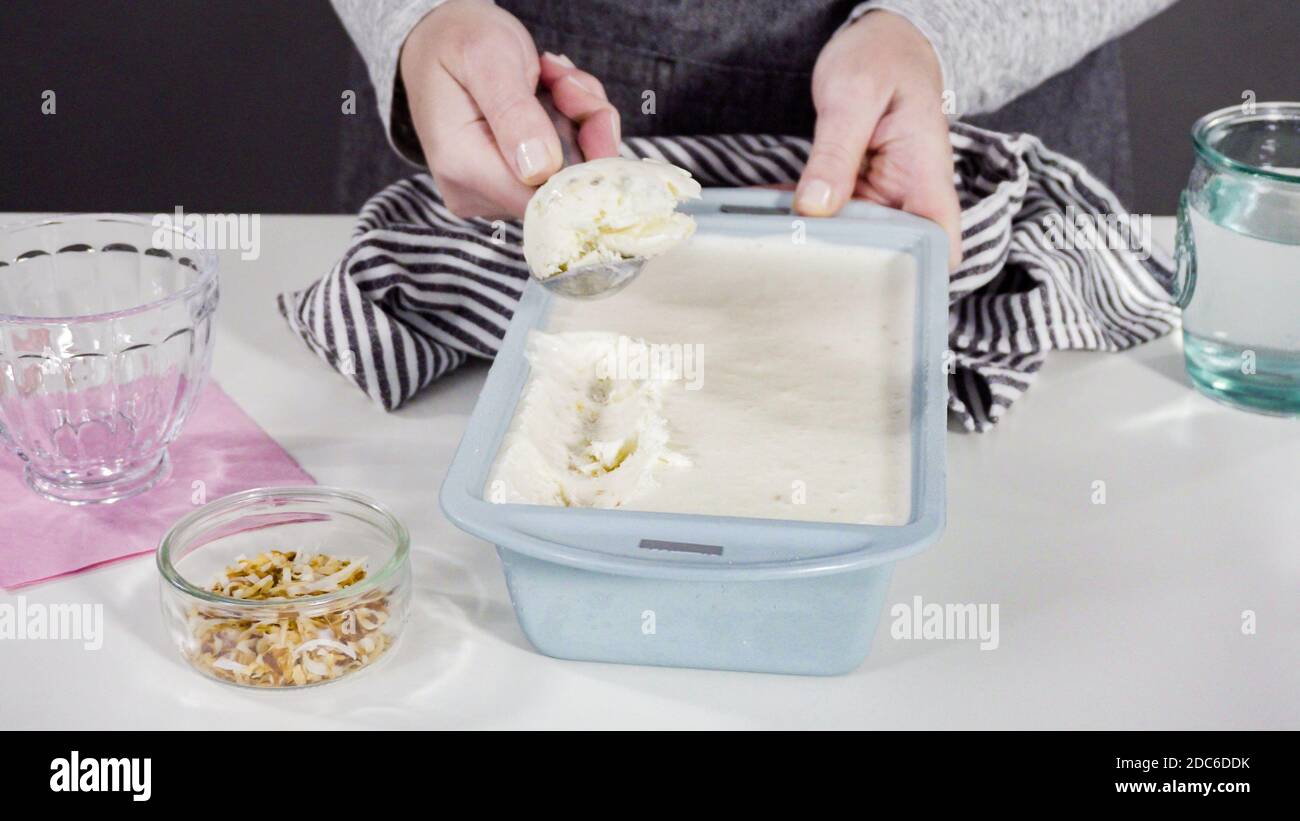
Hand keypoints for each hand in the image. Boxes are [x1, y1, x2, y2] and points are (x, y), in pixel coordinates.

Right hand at [399, 0, 620, 217]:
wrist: (440, 42)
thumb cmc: (460, 41)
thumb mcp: (488, 57)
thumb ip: (514, 110)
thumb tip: (541, 169)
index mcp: (463, 165)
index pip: (545, 195)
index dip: (580, 155)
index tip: (572, 95)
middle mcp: (474, 193)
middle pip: (563, 186)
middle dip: (582, 128)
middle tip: (563, 80)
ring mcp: (492, 195)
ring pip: (570, 175)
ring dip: (579, 123)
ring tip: (554, 82)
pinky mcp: (507, 188)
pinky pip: (561, 169)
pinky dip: (572, 129)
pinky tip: (552, 98)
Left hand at [795, 11, 961, 269]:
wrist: (883, 41)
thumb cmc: (881, 59)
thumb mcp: (853, 98)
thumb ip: (834, 152)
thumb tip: (814, 207)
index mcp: (926, 175)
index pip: (940, 244)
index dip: (918, 277)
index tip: (870, 287)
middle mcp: (909, 194)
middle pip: (892, 253)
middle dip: (851, 267)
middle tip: (801, 270)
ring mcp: (882, 196)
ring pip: (856, 238)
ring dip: (819, 242)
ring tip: (778, 246)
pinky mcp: (857, 192)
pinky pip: (831, 214)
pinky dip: (803, 215)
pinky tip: (769, 215)